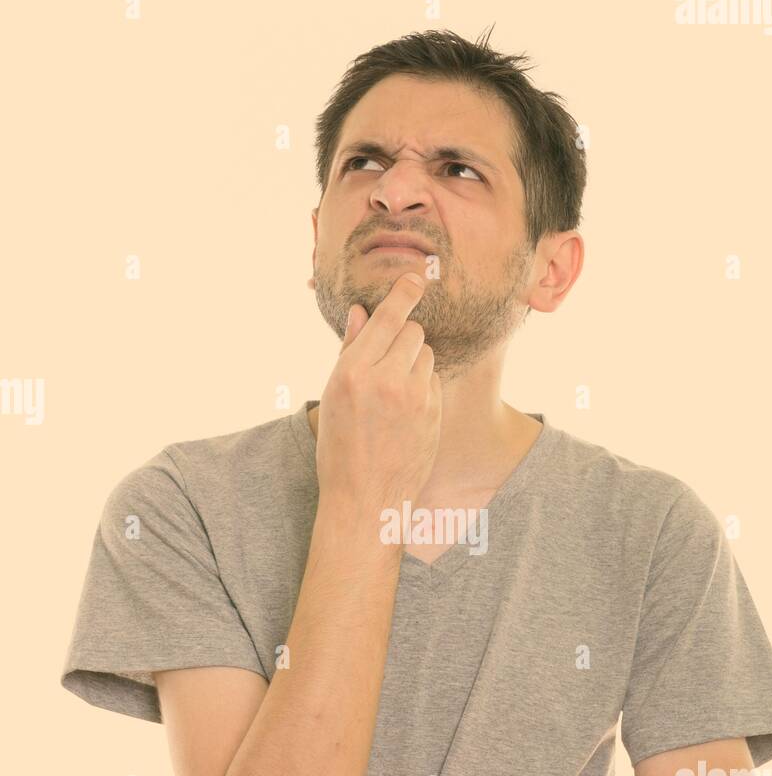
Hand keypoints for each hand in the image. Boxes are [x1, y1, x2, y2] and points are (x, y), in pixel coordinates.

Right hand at [315, 271, 441, 518]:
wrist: (366, 499)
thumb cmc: (340, 448)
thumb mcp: (333, 397)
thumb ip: (351, 350)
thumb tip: (362, 312)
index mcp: (353, 373)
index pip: (387, 318)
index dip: (404, 293)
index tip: (418, 277)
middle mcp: (386, 381)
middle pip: (413, 332)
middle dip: (404, 338)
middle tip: (389, 361)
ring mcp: (415, 398)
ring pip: (427, 355)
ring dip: (414, 363)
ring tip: (394, 392)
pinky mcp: (434, 414)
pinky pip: (434, 381)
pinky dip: (424, 387)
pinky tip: (407, 411)